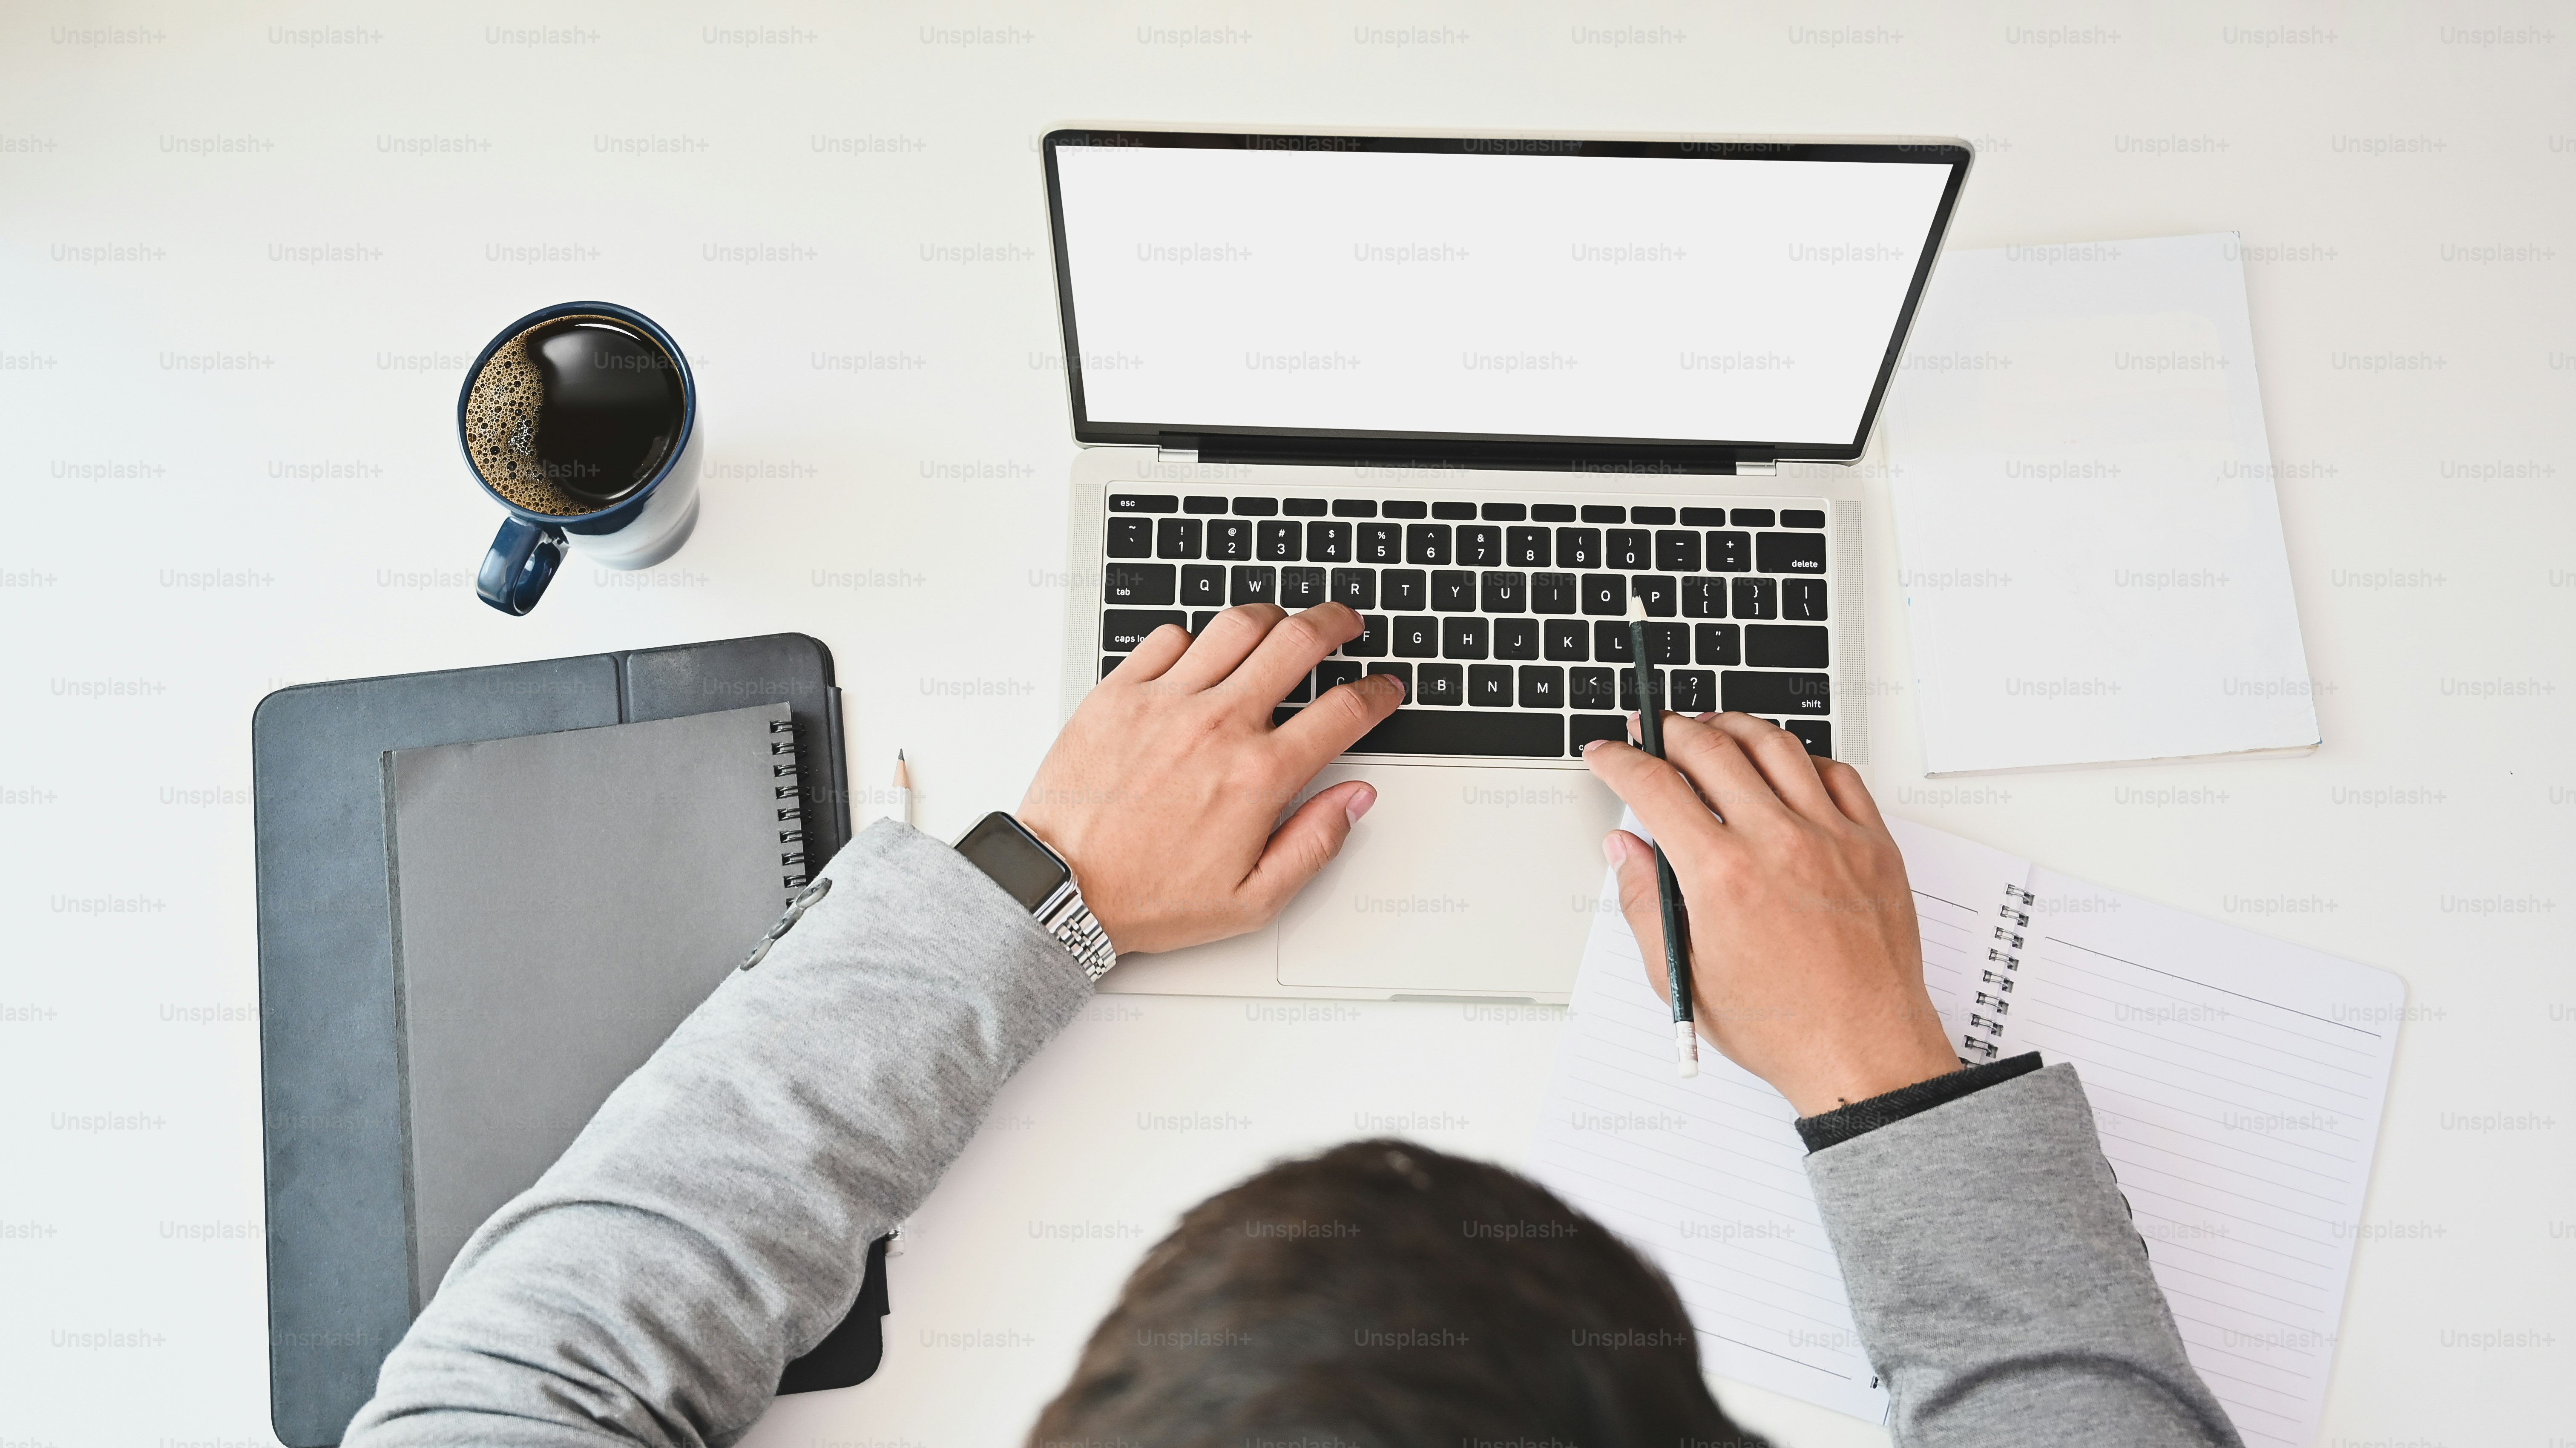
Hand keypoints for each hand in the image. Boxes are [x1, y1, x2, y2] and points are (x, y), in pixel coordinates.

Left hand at [1017, 603, 1403, 954]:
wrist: (1061, 890)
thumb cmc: (1148, 896)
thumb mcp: (1253, 899)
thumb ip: (1316, 843)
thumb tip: (1355, 799)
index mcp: (1258, 776)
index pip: (1344, 711)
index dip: (1377, 692)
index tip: (1383, 689)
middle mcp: (1217, 725)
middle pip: (1298, 642)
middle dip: (1335, 624)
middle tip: (1344, 625)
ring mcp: (1165, 701)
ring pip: (1237, 626)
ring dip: (1271, 619)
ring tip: (1280, 627)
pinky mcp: (1118, 693)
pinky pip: (1168, 638)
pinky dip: (1195, 639)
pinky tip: (1201, 657)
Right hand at [1581, 712, 1957, 1116]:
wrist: (1863, 1053)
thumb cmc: (1781, 1027)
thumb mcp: (1683, 977)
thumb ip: (1644, 904)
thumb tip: (1626, 849)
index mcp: (1722, 876)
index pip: (1655, 786)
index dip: (1620, 761)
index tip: (1609, 754)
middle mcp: (1779, 844)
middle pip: (1711, 748)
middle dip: (1670, 729)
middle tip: (1654, 731)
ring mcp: (1832, 839)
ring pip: (1777, 746)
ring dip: (1734, 727)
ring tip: (1713, 731)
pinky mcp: (1874, 846)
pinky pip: (1838, 774)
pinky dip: (1803, 759)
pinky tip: (1785, 768)